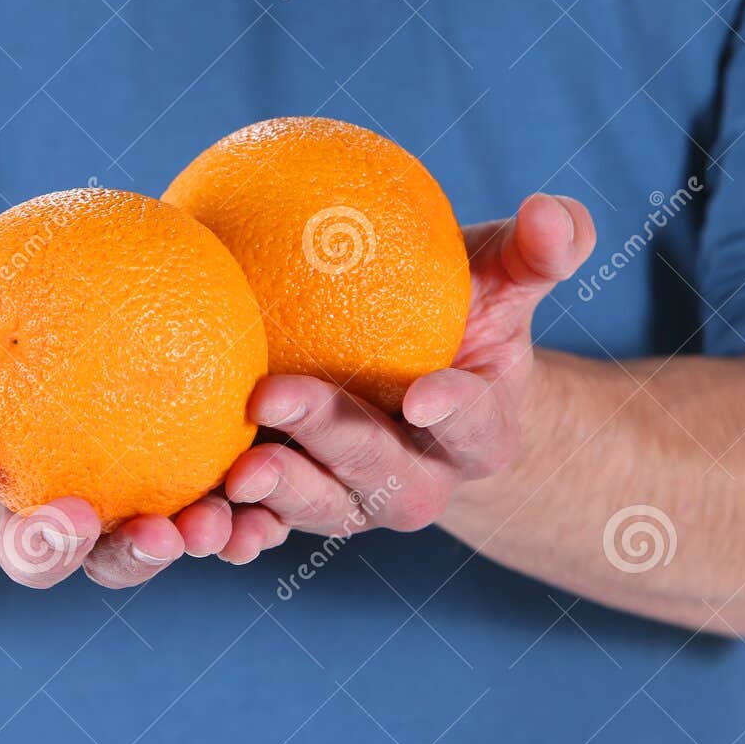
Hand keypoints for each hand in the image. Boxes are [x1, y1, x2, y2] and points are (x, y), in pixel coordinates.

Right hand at [0, 223, 240, 589]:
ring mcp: (121, 524)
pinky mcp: (192, 514)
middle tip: (72, 518)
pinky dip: (231, 533)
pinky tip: (256, 515)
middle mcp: (49, 512)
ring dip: (149, 552)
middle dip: (47, 550)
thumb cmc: (39, 295)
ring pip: (127, 556)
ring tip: (186, 527)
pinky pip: (210, 532)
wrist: (128, 319)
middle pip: (36, 552)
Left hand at [221, 194, 595, 541]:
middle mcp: (419, 483)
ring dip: (273, 497)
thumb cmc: (464, 318)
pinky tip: (191, 520)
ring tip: (233, 473)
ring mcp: (354, 504)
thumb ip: (537, 252)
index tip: (425, 393)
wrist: (422, 392)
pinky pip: (263, 526)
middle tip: (276, 396)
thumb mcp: (504, 280)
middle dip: (332, 441)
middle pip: (382, 474)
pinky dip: (230, 529)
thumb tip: (552, 214)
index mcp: (479, 434)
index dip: (455, 414)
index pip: (475, 426)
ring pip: (317, 509)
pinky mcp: (295, 509)